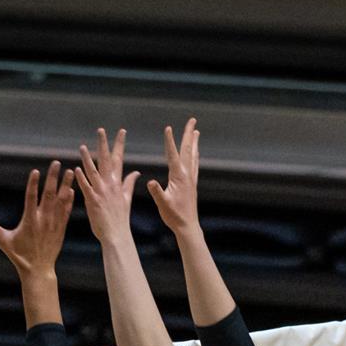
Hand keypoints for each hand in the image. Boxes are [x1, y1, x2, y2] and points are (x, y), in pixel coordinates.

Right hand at [0, 162, 74, 278]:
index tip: (36, 172)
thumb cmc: (20, 256)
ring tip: (69, 172)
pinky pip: (66, 211)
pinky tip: (71, 190)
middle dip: (52, 177)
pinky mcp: (60, 228)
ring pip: (61, 200)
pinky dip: (69, 200)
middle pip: (49, 194)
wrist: (38, 269)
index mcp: (29, 220)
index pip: (31, 198)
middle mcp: (43, 219)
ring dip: (65, 185)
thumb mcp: (5, 242)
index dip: (33, 184)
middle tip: (56, 163)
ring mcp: (54, 223)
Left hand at [72, 128, 141, 247]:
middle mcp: (110, 184)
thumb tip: (136, 172)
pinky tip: (76, 169)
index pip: (119, 159)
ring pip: (93, 171)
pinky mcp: (92, 200)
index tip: (121, 131)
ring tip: (81, 146)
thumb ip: (129, 183)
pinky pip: (86, 186)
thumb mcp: (126, 198)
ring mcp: (101, 192)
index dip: (119, 144)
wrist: (117, 234)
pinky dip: (82, 177)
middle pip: (106, 160)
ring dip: (87, 158)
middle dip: (104, 144)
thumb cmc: (120, 218)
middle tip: (100, 130)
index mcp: (118, 183)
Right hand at [145, 117, 202, 235]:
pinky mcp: (192, 183)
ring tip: (196, 131)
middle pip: (188, 149)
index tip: (168, 128)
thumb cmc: (173, 215)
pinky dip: (195, 154)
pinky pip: (195, 164)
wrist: (188, 225)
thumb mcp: (162, 203)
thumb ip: (157, 192)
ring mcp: (191, 178)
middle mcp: (187, 174)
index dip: (170, 141)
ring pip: (193, 155)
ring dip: (194, 142)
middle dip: (188, 134)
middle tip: (192, 120)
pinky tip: (195, 153)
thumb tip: (149, 181)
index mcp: (178, 177)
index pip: (173, 155)